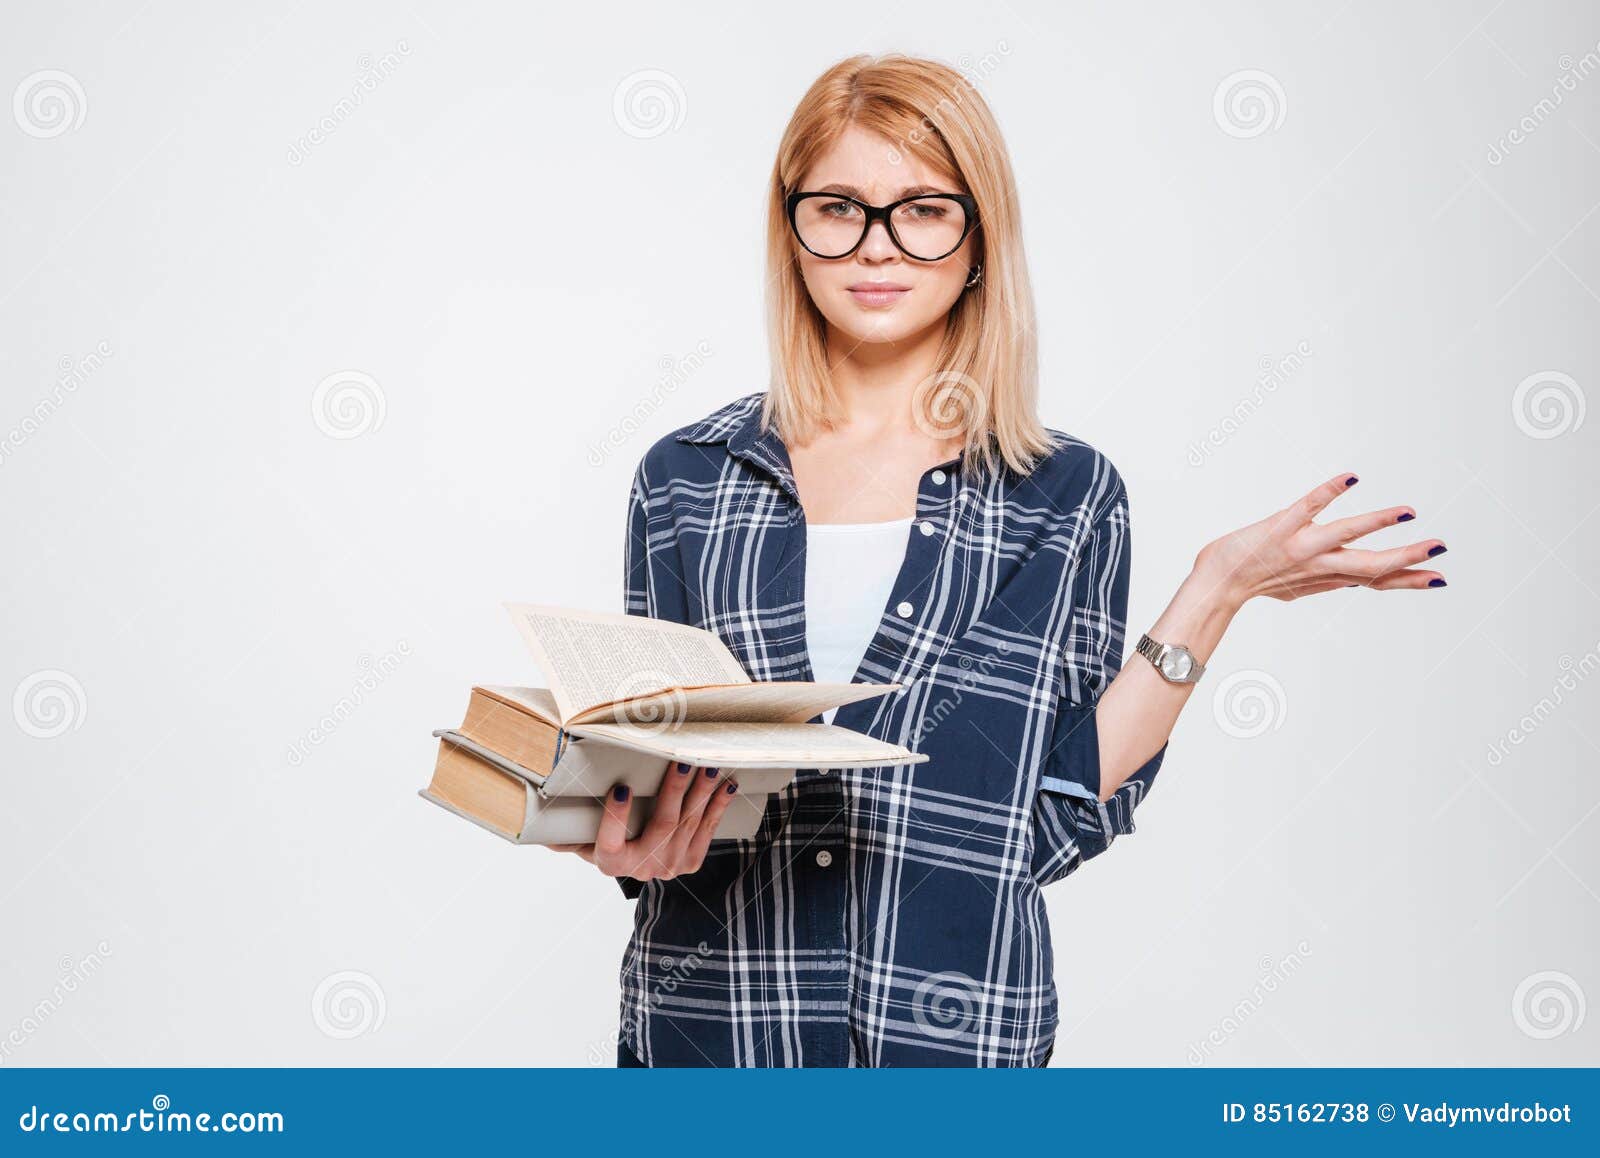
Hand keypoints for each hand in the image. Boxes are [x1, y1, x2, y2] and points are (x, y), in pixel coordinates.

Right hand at [546, 762, 739, 881]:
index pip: (608, 842)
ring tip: (708, 763)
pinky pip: (707, 831)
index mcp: (609, 861)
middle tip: (682, 760)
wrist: (635, 869)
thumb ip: (564, 832)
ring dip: (701, 792)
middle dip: (674, 791)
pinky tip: (726, 784)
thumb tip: (536, 821)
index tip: (620, 788)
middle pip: (661, 826)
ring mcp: (669, 867)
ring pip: (688, 824)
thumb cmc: (605, 842)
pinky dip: (717, 806)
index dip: (615, 816)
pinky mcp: (690, 862)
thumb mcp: (581, 839)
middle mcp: (641, 868)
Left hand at [1192, 472, 1447, 606]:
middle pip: (1370, 565)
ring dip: (1377, 522)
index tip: (1440, 578)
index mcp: (1329, 576)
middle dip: (1407, 557)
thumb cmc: (1258, 580)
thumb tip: (1351, 581)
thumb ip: (1328, 581)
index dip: (1409, 580)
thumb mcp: (1299, 587)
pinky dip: (1329, 491)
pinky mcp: (1280, 527)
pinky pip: (1308, 507)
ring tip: (1407, 512)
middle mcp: (1319, 564)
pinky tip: (1351, 477)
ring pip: (1346, 534)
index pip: (1376, 580)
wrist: (1217, 582)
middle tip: (1440, 548)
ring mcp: (1301, 545)